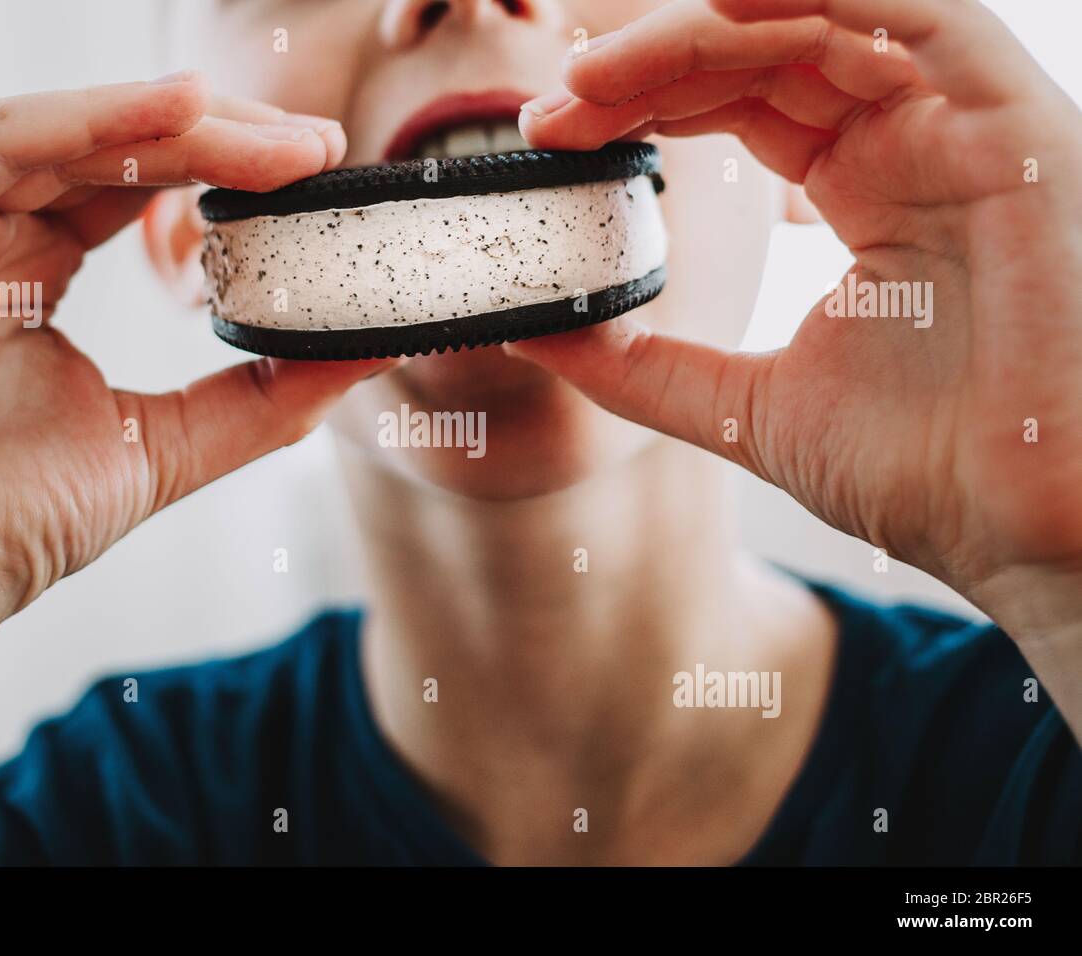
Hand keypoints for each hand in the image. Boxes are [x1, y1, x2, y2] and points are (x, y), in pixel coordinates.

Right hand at [0, 73, 388, 676]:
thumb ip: (259, 394)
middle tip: (318, 146)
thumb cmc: (4, 525)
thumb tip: (361, 349)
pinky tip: (180, 112)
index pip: (134, 185)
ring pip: (62, 133)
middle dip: (221, 134)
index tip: (323, 172)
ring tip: (280, 140)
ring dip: (179, 123)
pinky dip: (89, 120)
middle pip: (108, 147)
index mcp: (27, 269)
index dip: (229, 167)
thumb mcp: (164, 443)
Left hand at [515, 0, 1081, 638]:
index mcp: (862, 187)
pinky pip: (926, 21)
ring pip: (825, 20)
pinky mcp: (1018, 130)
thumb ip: (644, 367)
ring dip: (702, 31)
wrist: (1024, 535)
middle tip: (555, 107)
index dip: (640, 102)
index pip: (735, 101)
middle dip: (650, 64)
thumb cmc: (920, 472)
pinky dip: (822, 0)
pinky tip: (721, 9)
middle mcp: (912, 142)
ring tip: (599, 71)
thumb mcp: (741, 408)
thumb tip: (538, 333)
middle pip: (765, 49)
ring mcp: (966, 128)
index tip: (549, 133)